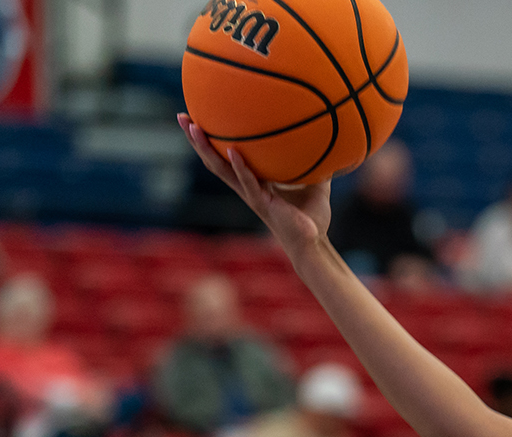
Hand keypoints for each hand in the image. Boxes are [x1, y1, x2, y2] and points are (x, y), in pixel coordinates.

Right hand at [178, 115, 333, 255]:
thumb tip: (329, 137)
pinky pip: (248, 182)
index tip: (200, 118)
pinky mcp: (261, 204)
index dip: (213, 140)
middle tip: (182, 117)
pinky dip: (240, 167)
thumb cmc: (312, 217)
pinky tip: (232, 150)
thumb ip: (316, 161)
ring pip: (221, 170)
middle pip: (214, 160)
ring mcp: (251, 195)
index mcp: (254, 181)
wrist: (314, 243)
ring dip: (206, 149)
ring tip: (194, 128)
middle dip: (196, 140)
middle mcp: (247, 187)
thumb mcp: (316, 182)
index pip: (226, 157)